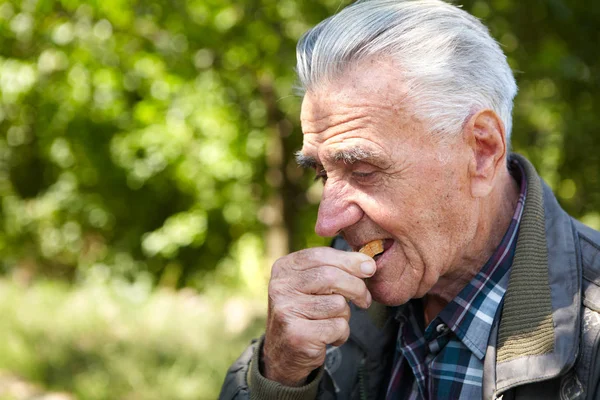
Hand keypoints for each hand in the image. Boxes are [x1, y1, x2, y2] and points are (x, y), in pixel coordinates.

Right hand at [262, 247, 375, 385]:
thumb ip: (334, 269)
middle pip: (331, 277)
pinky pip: (338, 327)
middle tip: (364, 299)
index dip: (349, 260)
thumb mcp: (312, 285)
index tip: (369, 268)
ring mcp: (286, 311)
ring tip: (331, 322)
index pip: (320, 255)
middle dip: (356, 287)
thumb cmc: (306, 313)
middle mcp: (280, 287)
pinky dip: (341, 334)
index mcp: (283, 269)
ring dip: (345, 315)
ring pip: (338, 304)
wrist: (284, 354)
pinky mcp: (297, 335)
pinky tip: (328, 337)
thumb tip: (368, 264)